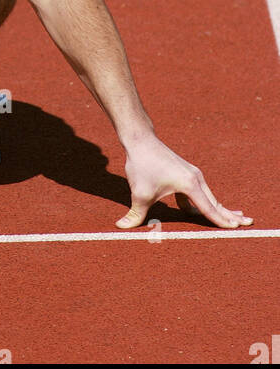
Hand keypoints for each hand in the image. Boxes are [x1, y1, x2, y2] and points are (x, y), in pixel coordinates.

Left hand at [117, 135, 252, 229]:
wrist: (140, 139)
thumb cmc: (142, 165)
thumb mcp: (139, 193)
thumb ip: (135, 214)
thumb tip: (121, 227)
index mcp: (190, 184)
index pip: (209, 208)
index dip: (222, 221)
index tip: (236, 229)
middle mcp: (196, 178)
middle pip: (215, 202)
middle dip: (230, 215)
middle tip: (247, 224)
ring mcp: (191, 174)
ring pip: (208, 197)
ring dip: (218, 209)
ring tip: (232, 219)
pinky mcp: (185, 173)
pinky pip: (196, 193)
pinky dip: (200, 203)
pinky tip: (194, 212)